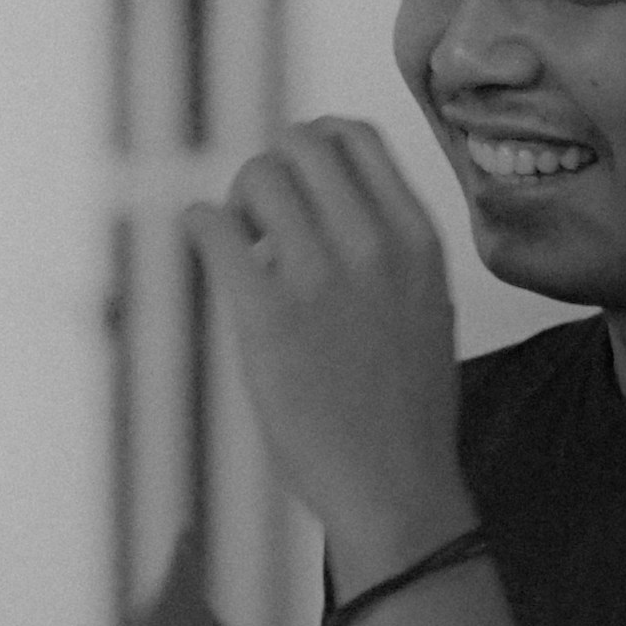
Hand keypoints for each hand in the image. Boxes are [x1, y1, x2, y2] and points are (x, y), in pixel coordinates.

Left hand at [185, 119, 473, 575]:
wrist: (397, 489)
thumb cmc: (407, 414)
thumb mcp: (428, 307)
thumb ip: (390, 252)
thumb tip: (336, 211)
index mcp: (417, 239)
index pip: (355, 136)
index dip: (311, 148)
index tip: (297, 185)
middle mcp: (372, 244)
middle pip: (298, 144)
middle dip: (271, 173)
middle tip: (263, 223)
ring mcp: (320, 275)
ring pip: (256, 176)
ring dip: (236, 204)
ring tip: (244, 252)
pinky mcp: (267, 314)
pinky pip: (210, 225)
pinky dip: (197, 226)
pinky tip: (207, 252)